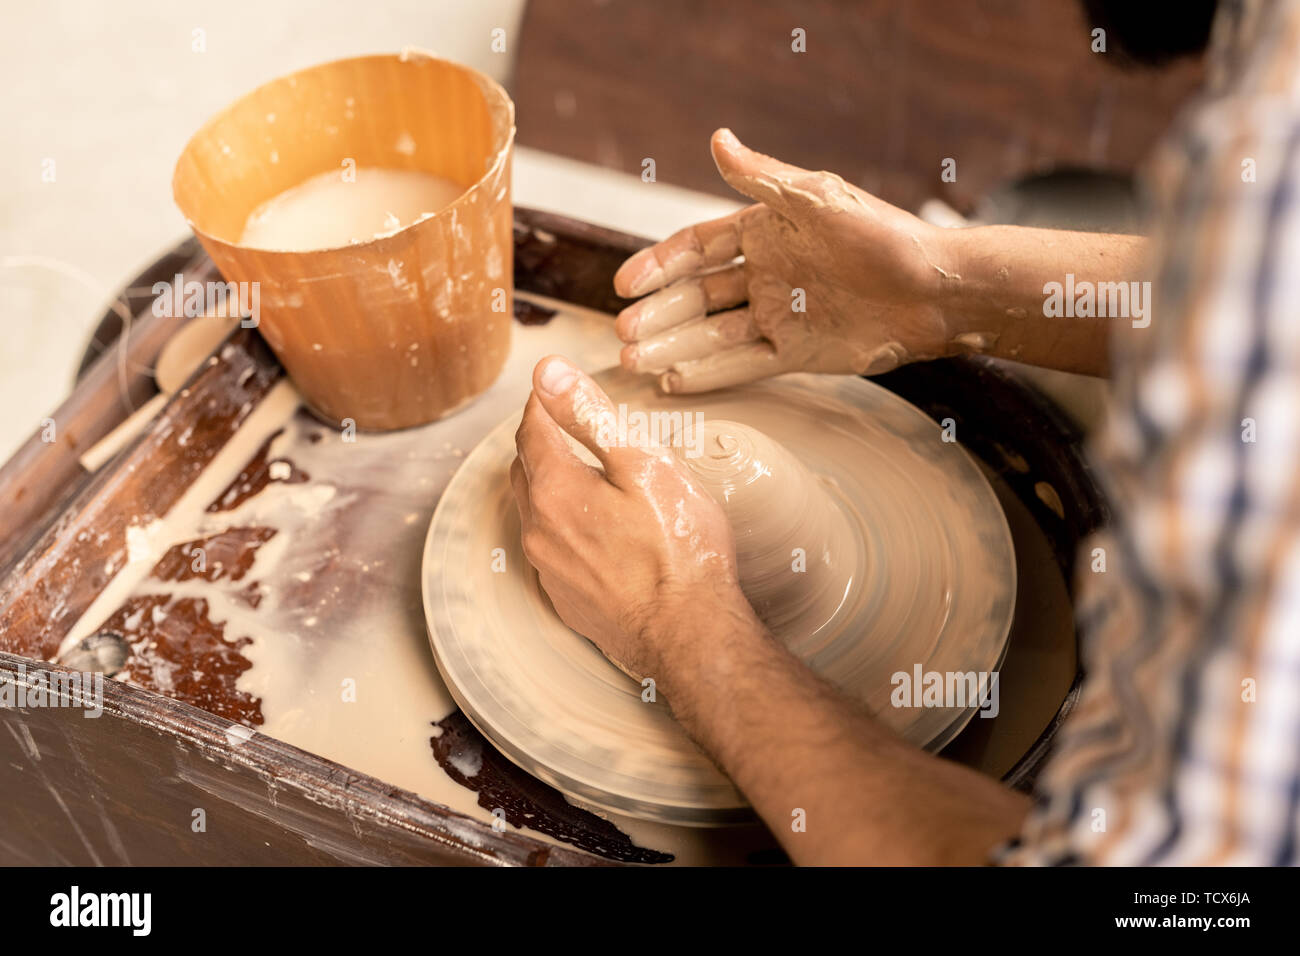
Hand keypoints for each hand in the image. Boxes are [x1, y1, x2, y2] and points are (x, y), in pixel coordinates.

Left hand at [511, 355, 760, 687]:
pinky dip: (561, 526)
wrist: (688, 635)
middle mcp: (539, 530)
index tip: (555, 388)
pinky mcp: (566, 599)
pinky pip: (550, 550)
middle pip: (525, 469)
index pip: (532, 429)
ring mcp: (550, 570)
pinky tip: (592, 527)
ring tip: (581, 471)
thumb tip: (547, 372)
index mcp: (555, 490)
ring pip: (534, 512)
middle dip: (540, 440)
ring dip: (548, 485)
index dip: (544, 402)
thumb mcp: (643, 463)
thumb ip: (590, 414)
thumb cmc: (679, 549)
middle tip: (565, 423)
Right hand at [613, 128, 962, 391]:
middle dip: (658, 315)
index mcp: (767, 233)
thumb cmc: (881, 235)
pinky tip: (674, 382)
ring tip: (633, 363)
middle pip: (697, 296)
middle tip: (622, 334)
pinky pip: (743, 364)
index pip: (698, 249)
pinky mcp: (796, 352)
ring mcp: (779, 315)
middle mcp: (767, 274)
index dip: (659, 265)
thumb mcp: (818, 198)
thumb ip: (762, 177)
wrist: (934, 291)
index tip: (624, 284)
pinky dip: (709, 374)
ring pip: (712, 334)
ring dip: (673, 347)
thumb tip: (716, 139)